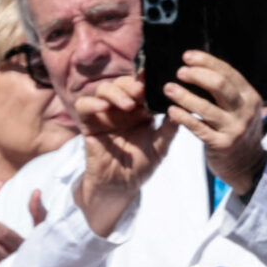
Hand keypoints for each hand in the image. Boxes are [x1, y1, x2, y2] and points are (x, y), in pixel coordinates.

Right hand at [72, 75, 180, 236]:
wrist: (121, 186)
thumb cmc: (141, 166)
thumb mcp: (160, 147)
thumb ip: (169, 129)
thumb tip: (182, 108)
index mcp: (140, 109)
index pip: (141, 87)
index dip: (147, 81)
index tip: (157, 79)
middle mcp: (121, 108)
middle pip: (122, 83)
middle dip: (132, 84)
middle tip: (141, 91)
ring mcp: (104, 114)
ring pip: (104, 89)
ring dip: (116, 92)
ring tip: (128, 104)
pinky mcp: (88, 123)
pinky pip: (84, 106)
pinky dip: (92, 103)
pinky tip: (104, 107)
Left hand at [167, 50, 266, 190]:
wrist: (248, 165)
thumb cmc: (236, 129)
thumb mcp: (241, 108)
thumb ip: (227, 91)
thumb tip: (199, 67)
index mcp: (250, 96)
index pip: (228, 72)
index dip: (206, 62)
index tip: (187, 56)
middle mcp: (245, 111)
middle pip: (220, 85)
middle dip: (196, 75)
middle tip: (179, 72)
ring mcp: (234, 129)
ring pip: (206, 107)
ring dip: (184, 95)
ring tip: (168, 88)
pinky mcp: (222, 145)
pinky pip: (198, 128)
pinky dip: (183, 117)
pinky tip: (171, 111)